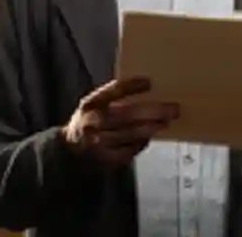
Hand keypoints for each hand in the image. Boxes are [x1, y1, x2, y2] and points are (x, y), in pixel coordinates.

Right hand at [61, 77, 178, 168]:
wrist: (68, 153)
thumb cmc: (87, 122)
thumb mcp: (92, 106)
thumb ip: (111, 99)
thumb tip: (146, 89)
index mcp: (90, 104)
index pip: (113, 91)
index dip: (131, 86)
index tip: (149, 82)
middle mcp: (94, 122)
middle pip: (129, 115)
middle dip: (154, 112)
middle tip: (174, 109)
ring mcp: (100, 142)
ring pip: (132, 134)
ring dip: (152, 128)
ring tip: (167, 122)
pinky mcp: (106, 159)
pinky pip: (129, 150)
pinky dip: (141, 143)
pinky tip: (149, 137)